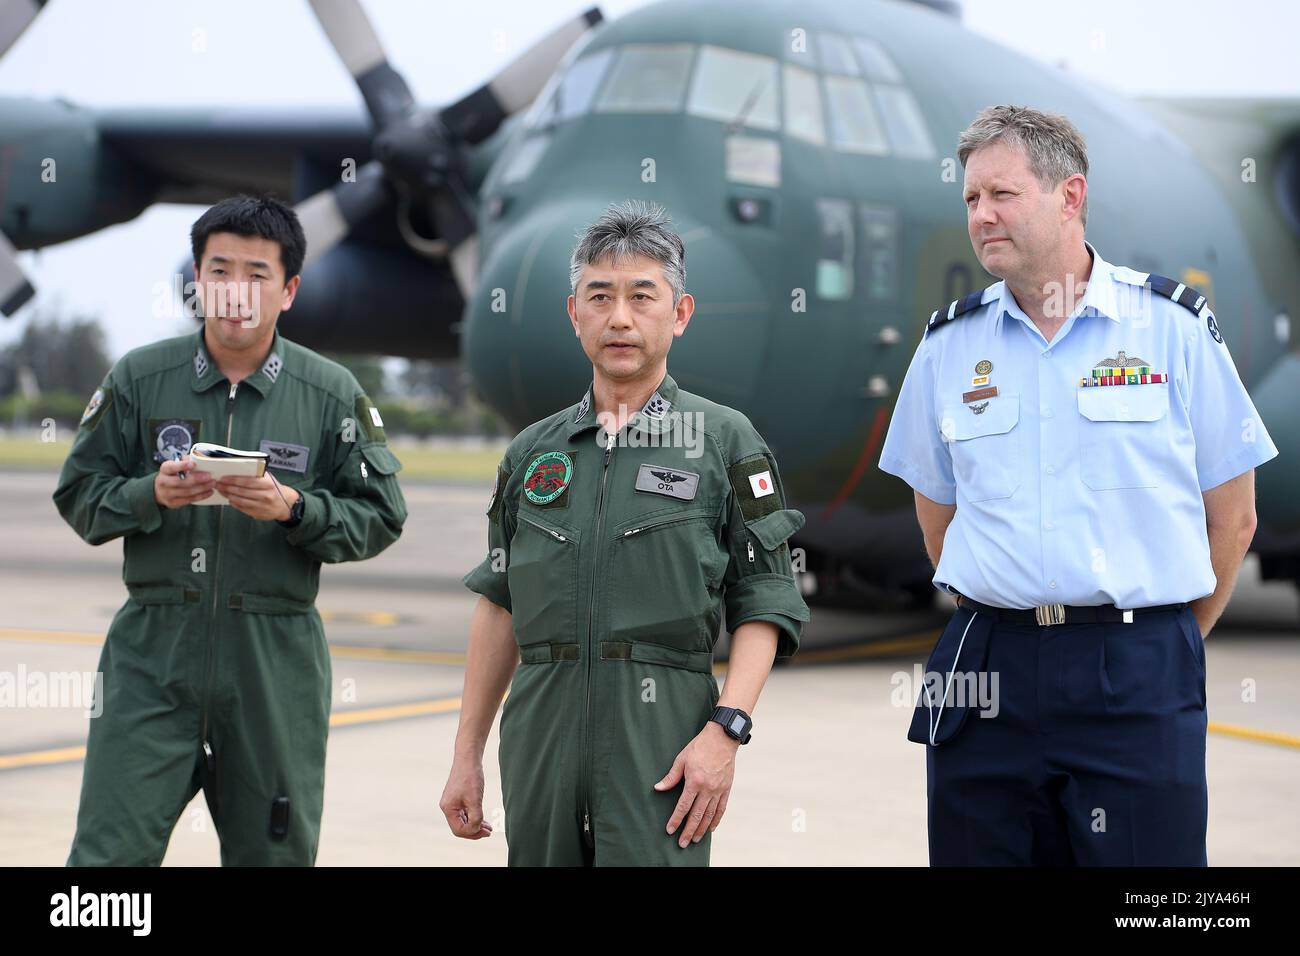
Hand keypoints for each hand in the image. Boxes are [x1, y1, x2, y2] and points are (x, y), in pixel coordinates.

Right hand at [154, 456, 213, 507]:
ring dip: (201, 488)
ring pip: (186, 492)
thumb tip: (199, 458)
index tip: (194, 464)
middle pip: (180, 482)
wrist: (160, 490)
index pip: (171, 467)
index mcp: (164, 470)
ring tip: (212, 484)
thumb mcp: (175, 465)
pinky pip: (189, 500)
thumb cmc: (173, 474)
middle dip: (196, 479)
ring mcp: (167, 494)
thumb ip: (185, 461)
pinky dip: (201, 496)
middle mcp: (163, 482)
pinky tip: (209, 492)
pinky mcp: (173, 503)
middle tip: (209, 476)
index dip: (182, 466)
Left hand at [214, 473, 299, 520]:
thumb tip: (237, 469)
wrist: (285, 504)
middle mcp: (265, 495)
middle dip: (227, 487)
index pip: (247, 481)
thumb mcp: (268, 478)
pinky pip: (242, 508)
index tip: (223, 478)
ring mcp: (262, 506)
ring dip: (228, 495)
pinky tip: (229, 499)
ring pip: (240, 500)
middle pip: (242, 491)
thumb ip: (256, 474)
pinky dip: (234, 503)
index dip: (233, 480)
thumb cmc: (274, 488)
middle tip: (218, 484)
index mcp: (268, 484)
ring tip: (221, 491)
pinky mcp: (258, 513)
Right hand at [440, 758, 492, 839]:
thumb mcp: (475, 800)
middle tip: (489, 832)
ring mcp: (452, 803)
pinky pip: (464, 813)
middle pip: (460, 827)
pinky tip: (483, 819)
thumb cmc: (471, 777)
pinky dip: (473, 817)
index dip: (473, 833)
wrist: (468, 758)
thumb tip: (475, 830)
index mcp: (448, 808)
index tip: (486, 832)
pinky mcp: (457, 798)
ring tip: (488, 827)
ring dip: (475, 825)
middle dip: (474, 831)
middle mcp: (447, 807)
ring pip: (463, 821)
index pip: (459, 830)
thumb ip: (475, 817)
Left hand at [656, 721, 737, 847]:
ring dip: (702, 829)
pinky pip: (721, 808)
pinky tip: (711, 828)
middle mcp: (707, 788)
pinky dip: (716, 820)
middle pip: (697, 815)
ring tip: (695, 839)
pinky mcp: (727, 788)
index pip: (683, 806)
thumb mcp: (682, 759)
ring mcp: (718, 790)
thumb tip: (658, 788)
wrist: (722, 738)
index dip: (676, 820)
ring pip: (710, 815)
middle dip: (688, 830)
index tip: (671, 830)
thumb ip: (671, 777)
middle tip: (682, 843)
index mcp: (694, 781)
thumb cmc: (700, 746)